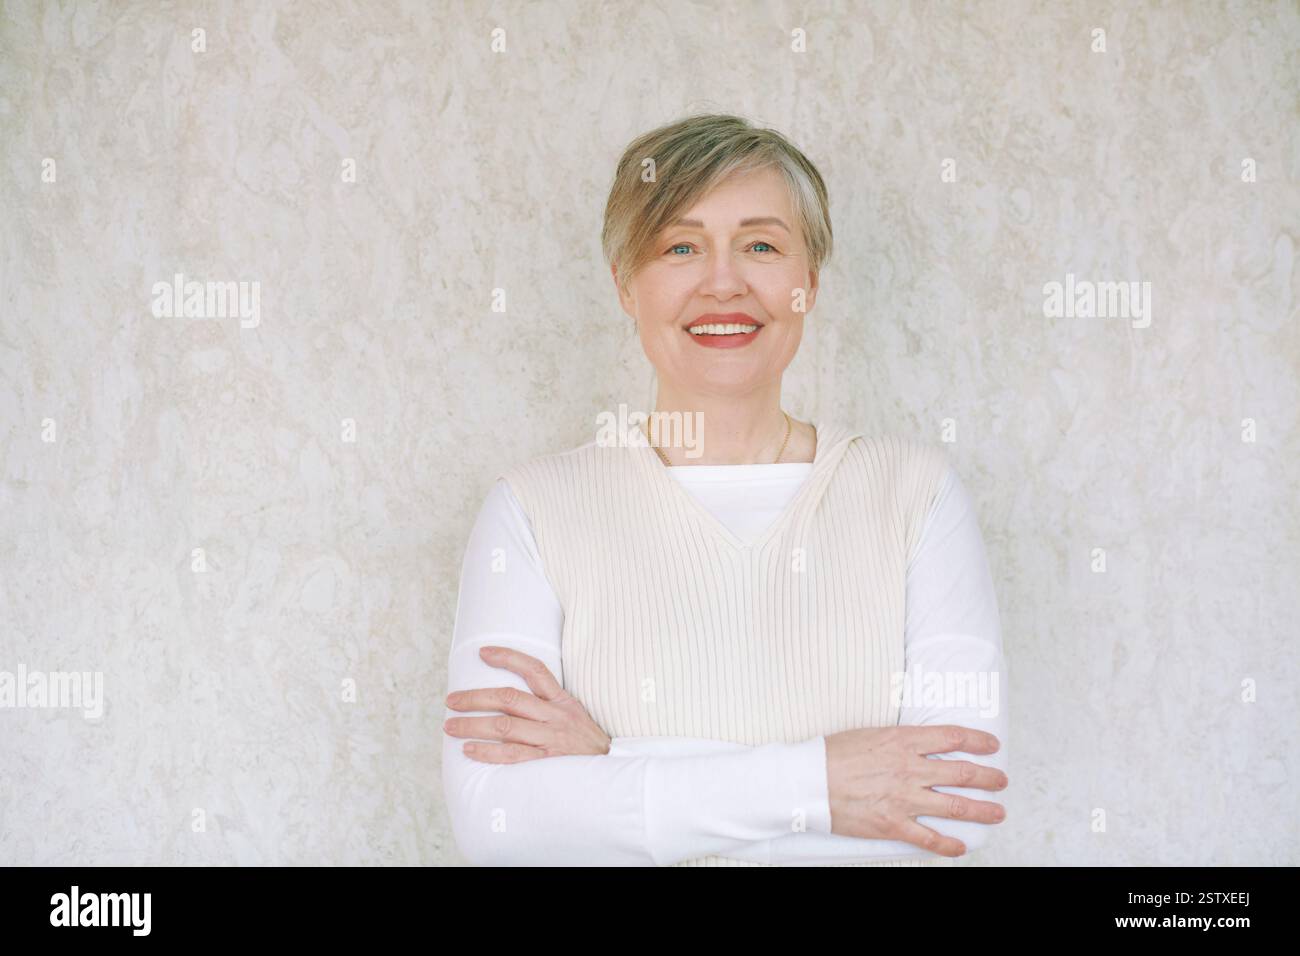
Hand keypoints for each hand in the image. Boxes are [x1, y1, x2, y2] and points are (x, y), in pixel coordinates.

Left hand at [443, 645, 610, 761]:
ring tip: (451, 725)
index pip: (535, 670)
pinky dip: (488, 752)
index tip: (483, 653)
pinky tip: (469, 750)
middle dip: (475, 698)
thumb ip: (548, 704)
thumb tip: (511, 697)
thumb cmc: (587, 744)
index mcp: (562, 701)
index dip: (508, 658)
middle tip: (451, 700)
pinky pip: (512, 755)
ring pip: (505, 726)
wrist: (615, 771)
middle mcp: (555, 716)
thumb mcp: (574, 714)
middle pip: (509, 698)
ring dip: (473, 725)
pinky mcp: (547, 763)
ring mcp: (550, 740)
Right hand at [825, 725, 1007, 856]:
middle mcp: (910, 769)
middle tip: (1001, 781)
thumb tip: (917, 743)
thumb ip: (898, 740)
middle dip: (989, 778)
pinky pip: (929, 838)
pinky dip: (948, 845)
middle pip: (963, 773)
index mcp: (903, 741)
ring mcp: (904, 798)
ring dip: (982, 810)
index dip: (978, 741)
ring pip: (955, 806)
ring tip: (998, 812)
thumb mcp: (870, 734)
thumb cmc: (832, 754)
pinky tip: (960, 847)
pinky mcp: (893, 824)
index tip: (992, 745)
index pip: (953, 738)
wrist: (808, 780)